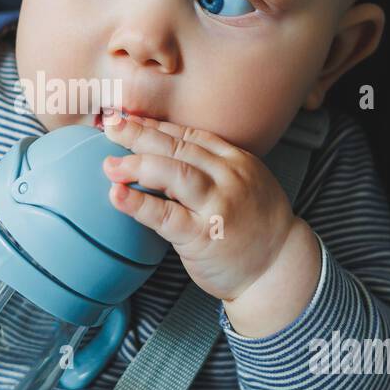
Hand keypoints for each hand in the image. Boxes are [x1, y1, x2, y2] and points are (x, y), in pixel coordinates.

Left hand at [101, 113, 299, 303]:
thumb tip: (159, 156)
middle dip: (140, 134)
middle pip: (177, 148)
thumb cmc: (253, 229)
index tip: (127, 120)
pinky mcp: (205, 236)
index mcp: (236, 162)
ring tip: (110, 166)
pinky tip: (117, 196)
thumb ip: (210, 169)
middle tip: (110, 127)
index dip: (155, 126)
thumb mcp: (243, 185)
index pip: (189, 136)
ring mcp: (218, 206)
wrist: (279, 269)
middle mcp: (229, 178)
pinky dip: (139, 204)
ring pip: (174, 173)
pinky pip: (167, 216)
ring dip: (137, 165)